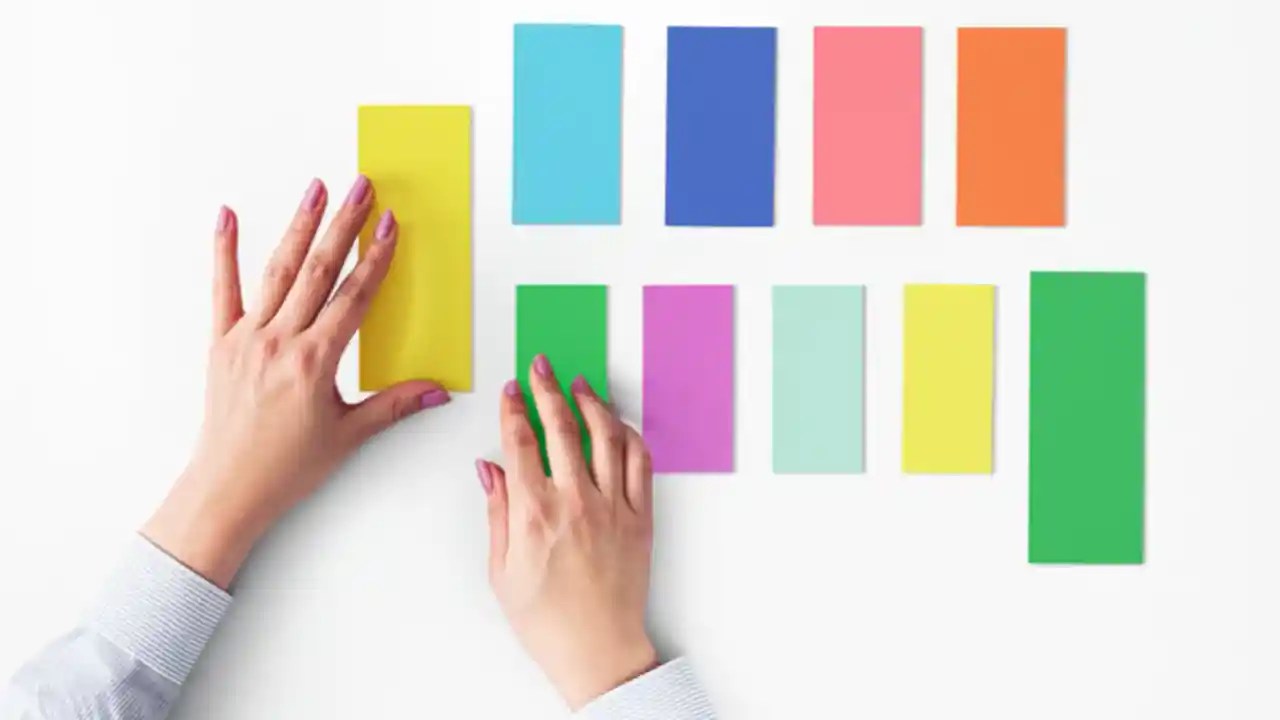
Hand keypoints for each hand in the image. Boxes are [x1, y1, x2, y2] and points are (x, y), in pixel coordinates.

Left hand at [142, 176, 449, 588]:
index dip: (375, 258)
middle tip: (361, 187)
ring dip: (298, 225)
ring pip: (278, 270)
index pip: (353, 297)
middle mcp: (279, 341)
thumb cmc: (286, 467)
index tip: (389, 225)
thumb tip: (439, 390)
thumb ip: (394, 405)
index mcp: (315, 362)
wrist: (228, 488)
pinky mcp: (221, 342)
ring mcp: (247, 337)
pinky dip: (223, 251)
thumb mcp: (348, 436)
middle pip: (318, 270)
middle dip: (343, 225)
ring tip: (316, 189)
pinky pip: (223, 288)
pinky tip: (226, 217)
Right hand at [478, 354, 656, 709]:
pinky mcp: (641, 518)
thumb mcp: (501, 570)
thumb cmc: (546, 620)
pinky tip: (617, 424)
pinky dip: (629, 436)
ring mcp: (613, 507)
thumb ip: (497, 512)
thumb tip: (489, 468)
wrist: (597, 651)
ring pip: (606, 436)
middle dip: (548, 389)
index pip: (520, 441)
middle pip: (561, 427)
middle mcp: (575, 502)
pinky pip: (640, 463)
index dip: (513, 408)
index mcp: (534, 514)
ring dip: (591, 403)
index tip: (510, 390)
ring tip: (580, 385)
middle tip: (542, 366)